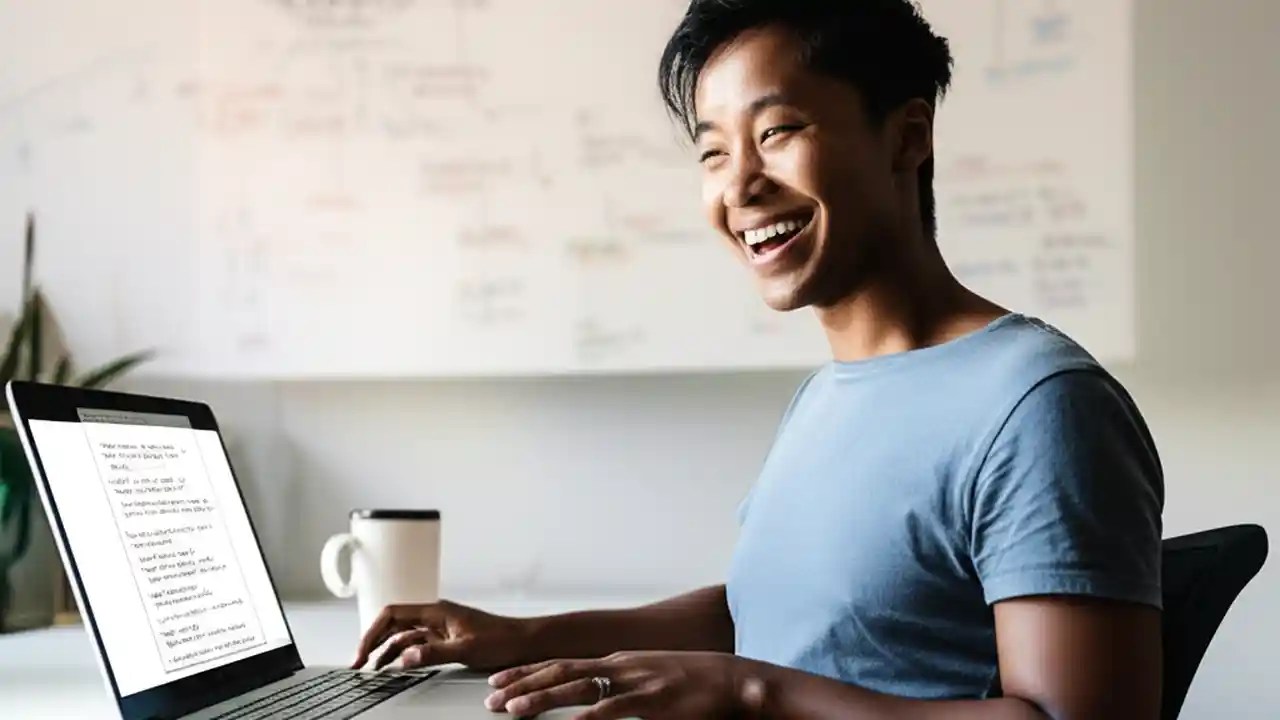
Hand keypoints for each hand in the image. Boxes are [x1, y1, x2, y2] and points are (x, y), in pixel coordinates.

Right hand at [350, 600, 529, 670]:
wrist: (523, 642)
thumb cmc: (501, 639)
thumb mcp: (466, 648)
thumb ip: (434, 653)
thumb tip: (406, 657)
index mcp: (436, 611)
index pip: (392, 614)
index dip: (372, 632)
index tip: (362, 652)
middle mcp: (434, 616)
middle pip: (393, 624)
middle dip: (373, 642)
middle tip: (359, 663)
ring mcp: (439, 628)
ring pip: (403, 636)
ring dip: (386, 650)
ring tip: (372, 669)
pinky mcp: (446, 640)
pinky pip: (417, 645)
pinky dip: (403, 655)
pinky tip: (396, 666)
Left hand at [483, 650, 750, 718]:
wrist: (736, 680)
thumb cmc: (696, 685)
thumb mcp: (652, 683)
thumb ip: (622, 692)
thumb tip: (596, 705)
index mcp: (618, 662)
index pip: (563, 664)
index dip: (529, 673)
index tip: (500, 683)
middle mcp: (620, 665)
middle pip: (560, 670)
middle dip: (523, 683)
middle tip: (490, 697)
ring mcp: (635, 680)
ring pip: (577, 686)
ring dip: (541, 698)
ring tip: (512, 709)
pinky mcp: (653, 700)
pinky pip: (612, 709)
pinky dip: (586, 718)